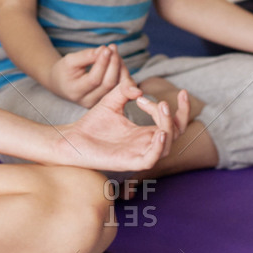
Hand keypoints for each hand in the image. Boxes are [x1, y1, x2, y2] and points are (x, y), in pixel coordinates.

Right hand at [48, 44, 130, 108]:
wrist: (61, 84)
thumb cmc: (64, 71)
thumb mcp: (70, 60)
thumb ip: (86, 55)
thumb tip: (104, 50)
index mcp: (76, 92)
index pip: (94, 79)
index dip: (102, 63)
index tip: (106, 48)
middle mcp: (88, 101)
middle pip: (108, 84)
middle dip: (113, 64)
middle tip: (112, 48)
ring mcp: (99, 103)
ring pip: (117, 86)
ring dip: (119, 67)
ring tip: (114, 53)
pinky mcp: (106, 101)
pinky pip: (119, 88)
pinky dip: (122, 73)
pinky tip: (117, 61)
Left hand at [53, 74, 189, 173]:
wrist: (72, 138)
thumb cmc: (92, 123)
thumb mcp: (111, 100)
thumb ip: (125, 90)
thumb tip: (139, 90)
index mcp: (144, 133)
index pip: (172, 123)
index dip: (176, 109)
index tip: (166, 94)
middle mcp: (145, 144)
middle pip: (175, 134)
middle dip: (180, 115)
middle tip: (169, 98)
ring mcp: (138, 154)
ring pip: (167, 145)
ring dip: (168, 125)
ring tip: (161, 106)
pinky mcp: (128, 162)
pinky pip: (151, 159)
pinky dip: (159, 147)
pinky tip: (159, 132)